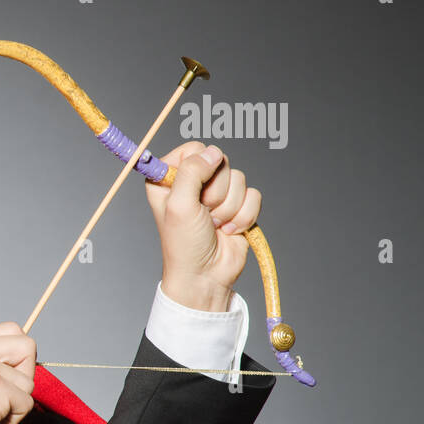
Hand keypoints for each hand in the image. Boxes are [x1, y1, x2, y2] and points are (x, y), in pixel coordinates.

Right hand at [0, 321, 35, 423]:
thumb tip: (19, 365)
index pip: (12, 330)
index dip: (17, 356)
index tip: (5, 378)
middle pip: (27, 346)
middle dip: (24, 375)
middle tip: (2, 396)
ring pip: (28, 382)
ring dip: (15, 404)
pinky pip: (26, 404)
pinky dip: (12, 420)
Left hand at [144, 141, 260, 311]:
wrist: (205, 275)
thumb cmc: (184, 244)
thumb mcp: (179, 205)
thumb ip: (191, 173)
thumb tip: (212, 153)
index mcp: (169, 177)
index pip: (194, 149)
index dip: (199, 167)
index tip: (192, 192)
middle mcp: (192, 182)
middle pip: (220, 161)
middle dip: (216, 192)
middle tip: (204, 213)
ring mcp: (216, 194)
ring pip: (239, 179)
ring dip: (229, 208)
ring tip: (214, 225)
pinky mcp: (237, 206)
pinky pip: (254, 196)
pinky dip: (244, 216)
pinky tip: (229, 230)